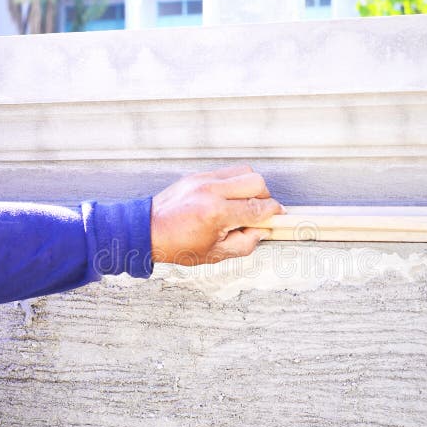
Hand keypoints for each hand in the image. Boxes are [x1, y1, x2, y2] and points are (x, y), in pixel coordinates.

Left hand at [151, 165, 284, 264]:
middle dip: (264, 198)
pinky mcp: (198, 175)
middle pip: (256, 183)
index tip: (278, 217)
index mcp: (217, 213)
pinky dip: (234, 184)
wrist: (148, 230)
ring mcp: (204, 180)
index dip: (273, 214)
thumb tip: (261, 231)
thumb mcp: (215, 254)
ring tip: (244, 204)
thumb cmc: (177, 245)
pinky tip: (229, 199)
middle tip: (260, 212)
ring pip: (244, 171)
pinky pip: (227, 172)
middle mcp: (212, 191)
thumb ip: (245, 243)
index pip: (259, 208)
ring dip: (251, 187)